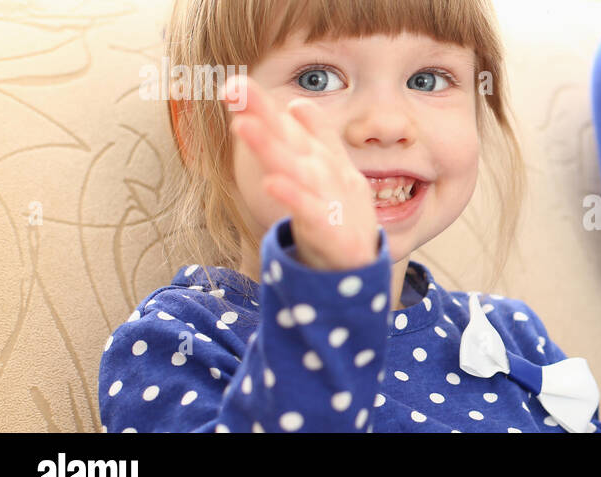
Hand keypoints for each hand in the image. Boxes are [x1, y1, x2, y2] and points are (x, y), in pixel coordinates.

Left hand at [226, 75, 379, 270]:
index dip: (265, 107)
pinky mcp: (333, 231)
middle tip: (236, 88)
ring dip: (272, 148)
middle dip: (265, 114)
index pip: (290, 128)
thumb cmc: (340, 216)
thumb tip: (297, 103)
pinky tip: (271, 182)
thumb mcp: (331, 175)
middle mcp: (328, 175)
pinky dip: (292, 196)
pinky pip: (310, 212)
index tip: (237, 84)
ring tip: (243, 126)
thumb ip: (316, 140)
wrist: (363, 267)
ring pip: (298, 171)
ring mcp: (331, 201)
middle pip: (292, 141)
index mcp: (323, 161)